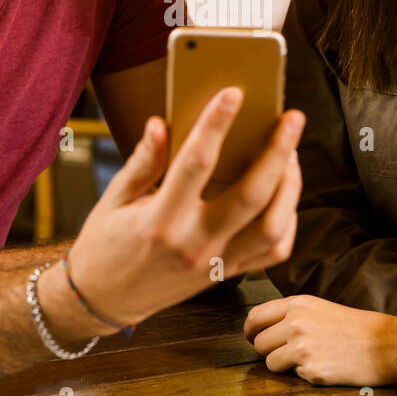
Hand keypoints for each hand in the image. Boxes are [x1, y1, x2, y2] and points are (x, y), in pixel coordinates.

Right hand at [66, 87, 303, 326]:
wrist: (104, 301)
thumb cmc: (105, 244)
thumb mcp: (113, 199)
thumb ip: (142, 162)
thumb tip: (161, 124)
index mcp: (160, 220)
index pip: (195, 164)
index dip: (215, 125)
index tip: (233, 94)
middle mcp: (194, 244)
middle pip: (251, 196)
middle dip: (277, 153)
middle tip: (292, 119)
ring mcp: (215, 263)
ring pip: (272, 227)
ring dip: (290, 187)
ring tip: (291, 154)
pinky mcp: (226, 274)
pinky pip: (273, 251)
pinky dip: (287, 220)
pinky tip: (284, 194)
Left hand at [243, 294, 396, 385]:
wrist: (385, 344)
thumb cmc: (356, 326)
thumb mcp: (321, 308)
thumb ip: (293, 314)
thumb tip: (265, 329)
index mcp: (298, 304)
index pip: (256, 316)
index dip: (249, 331)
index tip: (251, 338)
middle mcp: (295, 322)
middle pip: (258, 342)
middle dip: (267, 351)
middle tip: (283, 353)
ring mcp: (301, 346)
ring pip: (269, 362)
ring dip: (282, 365)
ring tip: (306, 359)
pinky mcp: (310, 369)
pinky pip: (292, 376)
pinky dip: (303, 374)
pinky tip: (324, 365)